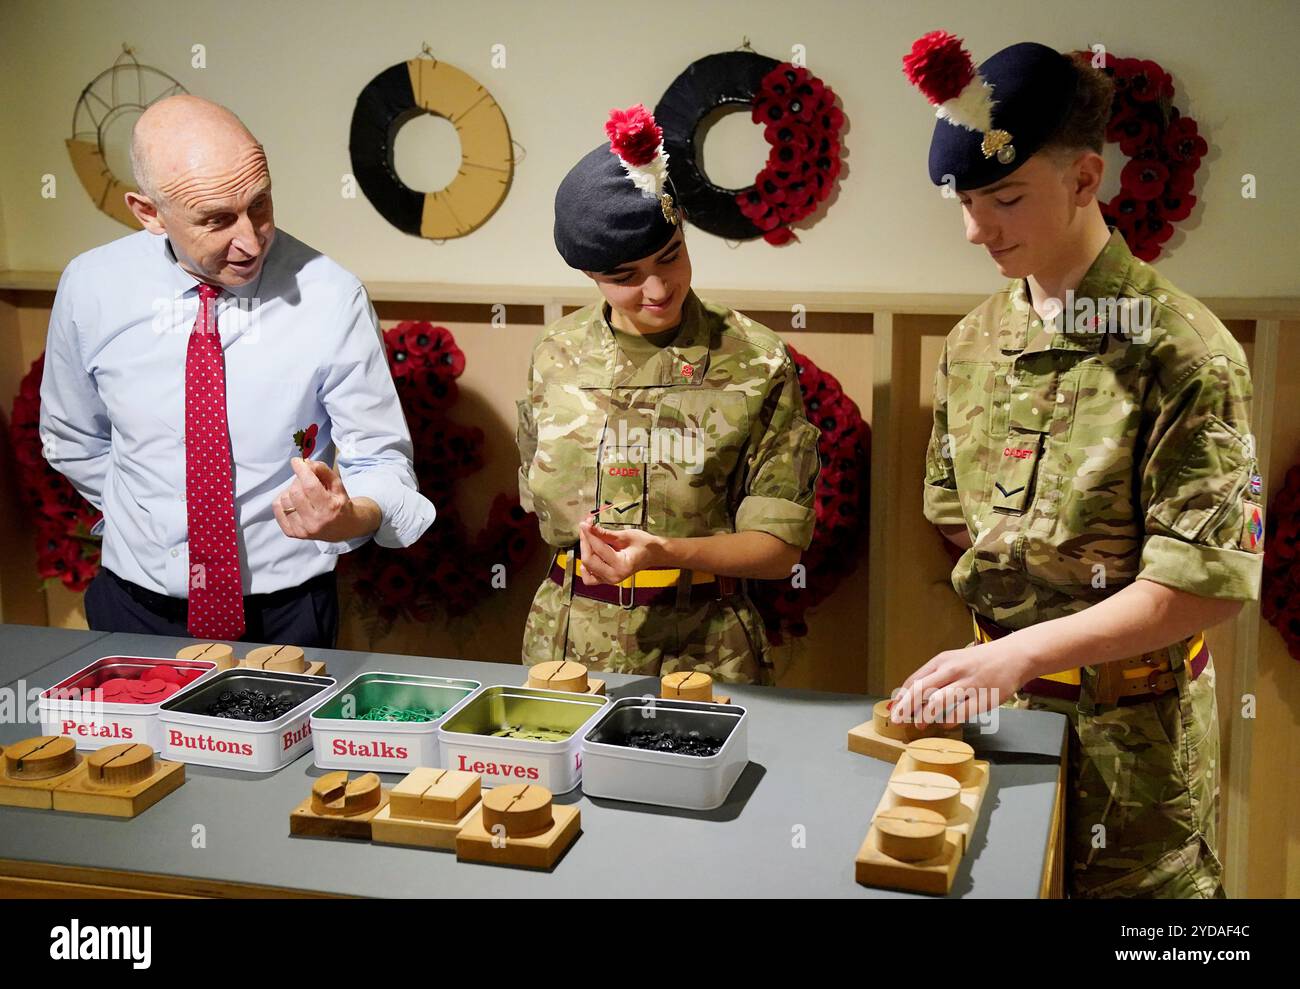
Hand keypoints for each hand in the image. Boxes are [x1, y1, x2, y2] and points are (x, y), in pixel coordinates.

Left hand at [273, 457, 375, 541]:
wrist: (343, 528)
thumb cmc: (339, 503)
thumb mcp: (337, 485)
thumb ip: (323, 470)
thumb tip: (304, 462)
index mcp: (330, 508)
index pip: (310, 486)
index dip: (301, 470)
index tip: (296, 461)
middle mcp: (315, 521)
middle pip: (295, 492)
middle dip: (298, 480)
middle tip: (304, 480)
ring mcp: (302, 529)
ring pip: (285, 499)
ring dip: (290, 490)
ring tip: (301, 492)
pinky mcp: (292, 533)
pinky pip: (277, 509)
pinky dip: (283, 500)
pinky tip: (293, 501)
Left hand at [576, 509, 661, 584]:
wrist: (652, 555)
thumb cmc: (643, 544)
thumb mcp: (626, 536)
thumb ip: (606, 534)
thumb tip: (589, 526)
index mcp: (621, 566)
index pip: (598, 549)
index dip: (589, 534)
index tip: (584, 523)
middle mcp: (614, 576)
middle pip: (589, 560)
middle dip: (585, 541)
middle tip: (586, 526)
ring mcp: (609, 581)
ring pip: (587, 567)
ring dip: (584, 551)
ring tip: (589, 537)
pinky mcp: (606, 580)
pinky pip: (589, 578)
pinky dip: (586, 568)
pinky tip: (590, 555)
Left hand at [889, 637, 1031, 725]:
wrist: (1013, 656)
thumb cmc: (979, 661)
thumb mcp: (953, 660)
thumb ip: (935, 676)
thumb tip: (912, 696)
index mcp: (943, 660)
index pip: (915, 680)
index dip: (902, 697)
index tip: (894, 710)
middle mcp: (954, 670)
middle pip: (922, 691)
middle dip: (906, 708)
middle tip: (898, 721)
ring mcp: (969, 684)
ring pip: (939, 702)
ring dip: (925, 716)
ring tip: (920, 724)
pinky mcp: (984, 698)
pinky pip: (961, 713)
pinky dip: (949, 720)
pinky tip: (945, 723)